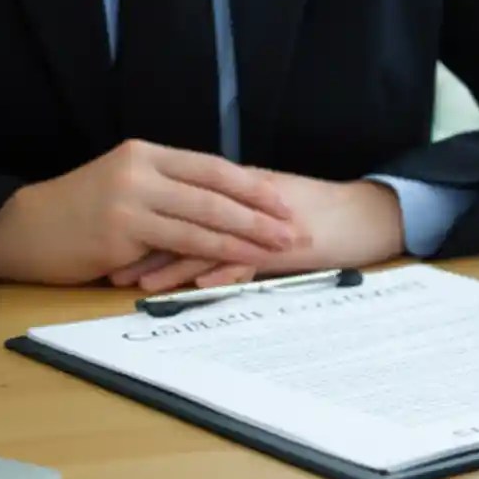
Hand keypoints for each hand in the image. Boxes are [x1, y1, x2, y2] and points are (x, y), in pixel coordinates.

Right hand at [0, 140, 305, 284]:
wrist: (23, 230)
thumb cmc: (79, 213)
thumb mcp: (125, 185)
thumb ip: (168, 190)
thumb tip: (221, 204)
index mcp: (148, 154)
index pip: (214, 167)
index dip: (253, 185)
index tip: (286, 202)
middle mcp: (142, 170)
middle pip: (217, 191)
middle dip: (262, 212)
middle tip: (297, 229)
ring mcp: (131, 199)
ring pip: (205, 217)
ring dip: (249, 234)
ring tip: (281, 247)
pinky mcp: (121, 231)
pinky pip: (181, 243)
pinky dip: (216, 253)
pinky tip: (241, 262)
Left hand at [112, 171, 406, 292]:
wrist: (369, 215)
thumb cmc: (323, 216)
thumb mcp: (272, 215)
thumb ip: (237, 219)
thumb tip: (197, 233)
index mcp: (240, 191)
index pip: (182, 203)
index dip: (145, 224)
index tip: (112, 244)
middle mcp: (246, 204)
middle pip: (185, 222)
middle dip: (145, 247)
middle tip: (109, 268)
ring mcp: (266, 225)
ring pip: (210, 242)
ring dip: (172, 265)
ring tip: (138, 285)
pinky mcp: (289, 247)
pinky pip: (250, 261)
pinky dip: (223, 273)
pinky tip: (198, 286)